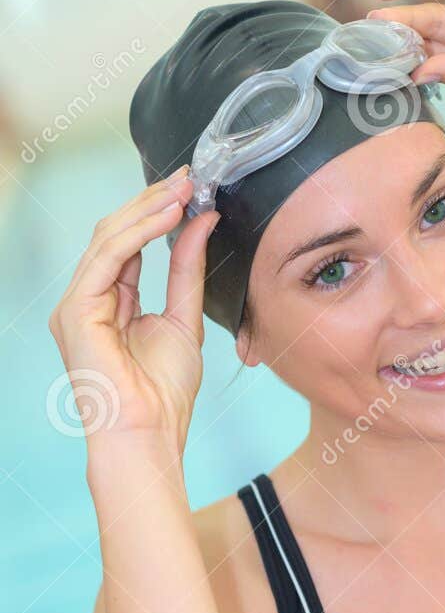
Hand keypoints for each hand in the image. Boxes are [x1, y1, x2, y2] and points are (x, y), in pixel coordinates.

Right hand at [48, 169, 218, 455]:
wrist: (148, 434)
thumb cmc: (163, 394)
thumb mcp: (184, 320)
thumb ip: (188, 272)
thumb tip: (201, 223)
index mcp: (109, 302)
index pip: (129, 244)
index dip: (158, 213)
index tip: (190, 189)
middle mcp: (87, 299)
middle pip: (115, 233)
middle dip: (152, 201)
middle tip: (188, 177)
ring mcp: (77, 304)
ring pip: (108, 238)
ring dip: (148, 210)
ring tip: (183, 190)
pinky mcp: (76, 311)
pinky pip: (108, 258)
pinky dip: (139, 233)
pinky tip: (168, 216)